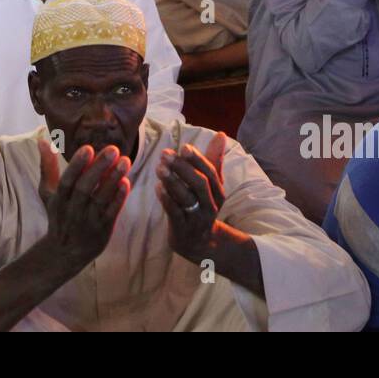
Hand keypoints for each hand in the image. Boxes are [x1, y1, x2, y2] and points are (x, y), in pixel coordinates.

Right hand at [37, 137, 131, 274]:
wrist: (64, 253)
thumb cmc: (58, 216)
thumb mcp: (48, 194)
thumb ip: (47, 167)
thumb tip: (42, 141)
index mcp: (58, 200)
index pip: (67, 181)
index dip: (77, 165)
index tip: (88, 148)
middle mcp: (72, 210)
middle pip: (85, 188)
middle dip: (99, 167)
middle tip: (113, 149)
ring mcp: (88, 221)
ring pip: (101, 199)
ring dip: (113, 179)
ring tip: (125, 161)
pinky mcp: (103, 230)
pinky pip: (112, 213)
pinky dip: (119, 198)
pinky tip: (126, 182)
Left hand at [156, 134, 227, 264]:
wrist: (200, 242)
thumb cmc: (202, 204)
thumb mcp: (211, 185)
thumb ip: (213, 160)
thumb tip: (221, 135)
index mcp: (218, 192)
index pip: (211, 172)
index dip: (197, 159)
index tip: (183, 147)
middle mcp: (210, 205)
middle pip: (200, 184)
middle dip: (183, 168)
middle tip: (165, 154)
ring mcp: (197, 218)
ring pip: (186, 198)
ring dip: (172, 181)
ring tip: (159, 168)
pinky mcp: (183, 229)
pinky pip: (175, 213)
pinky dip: (166, 200)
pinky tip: (157, 187)